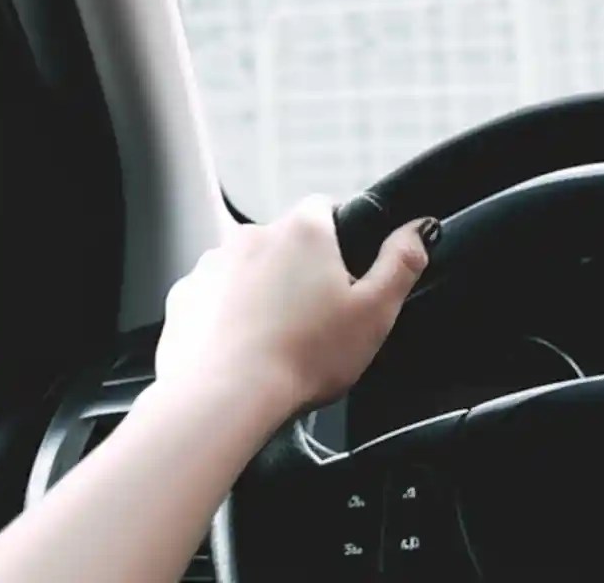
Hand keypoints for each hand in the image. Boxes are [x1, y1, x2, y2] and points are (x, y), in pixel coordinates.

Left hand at [154, 195, 432, 414]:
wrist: (226, 396)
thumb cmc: (303, 356)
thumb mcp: (376, 311)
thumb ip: (401, 263)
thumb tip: (418, 229)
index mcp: (304, 231)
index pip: (325, 207)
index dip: (341, 239)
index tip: (345, 275)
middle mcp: (253, 235)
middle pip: (287, 242)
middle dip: (302, 271)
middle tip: (318, 318)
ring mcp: (212, 264)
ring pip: (250, 269)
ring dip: (264, 292)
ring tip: (279, 339)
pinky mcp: (184, 297)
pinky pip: (216, 297)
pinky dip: (230, 315)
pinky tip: (246, 348)